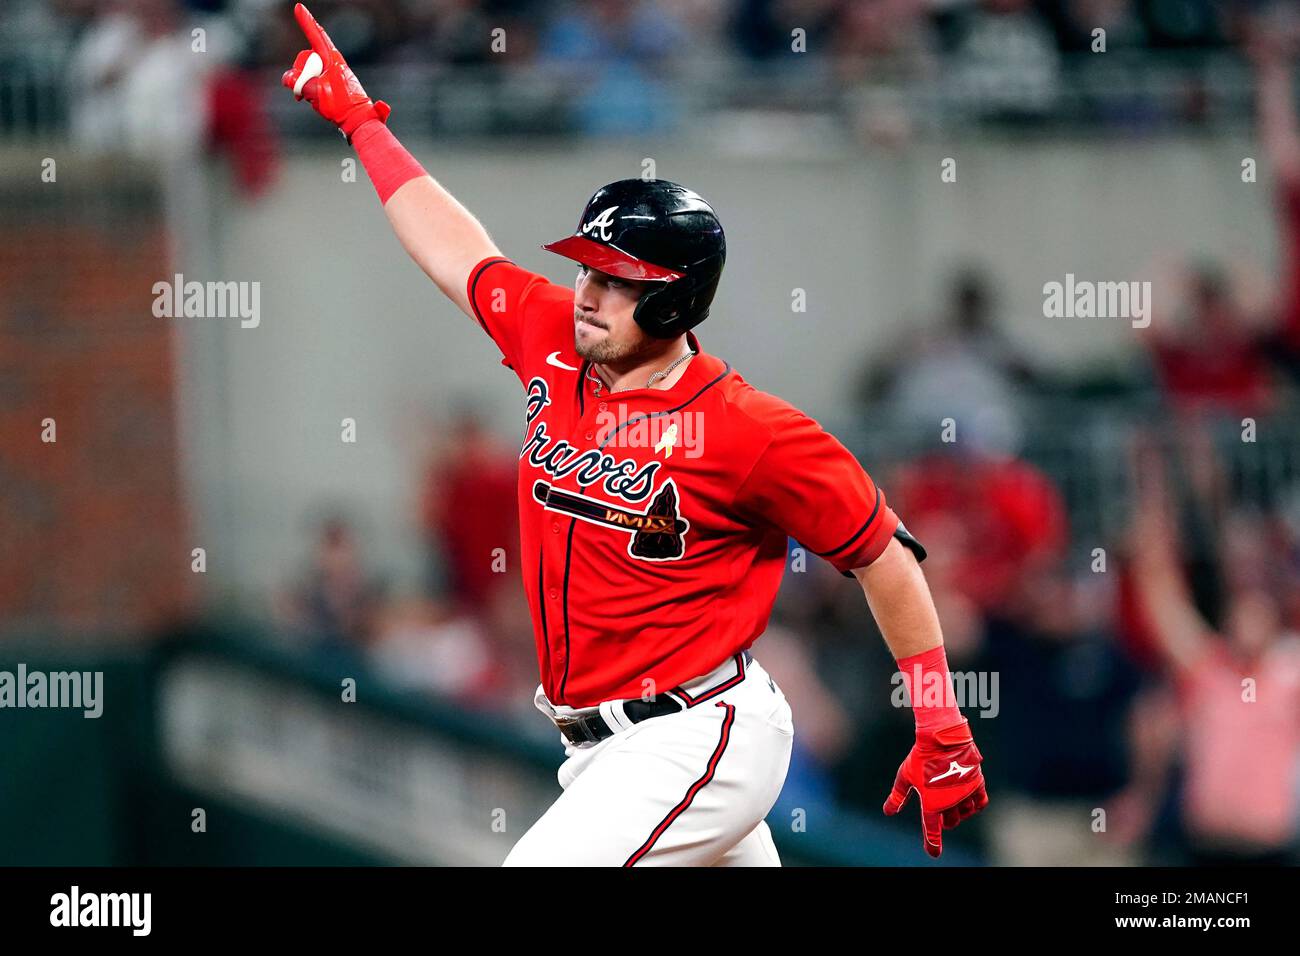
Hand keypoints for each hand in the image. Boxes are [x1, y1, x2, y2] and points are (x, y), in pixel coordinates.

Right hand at [280, 3, 389, 140]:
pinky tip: (312, 101)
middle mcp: (330, 62)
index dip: (306, 21)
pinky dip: (305, 91)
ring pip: (305, 72)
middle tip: (307, 91)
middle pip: (304, 58)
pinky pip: (308, 82)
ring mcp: (328, 73)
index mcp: (333, 59)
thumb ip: (299, 83)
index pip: (317, 35)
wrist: (356, 120)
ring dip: (302, 85)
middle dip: (300, 73)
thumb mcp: (317, 92)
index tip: (299, 7)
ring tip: (313, 99)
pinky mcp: (326, 83)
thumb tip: (287, 80)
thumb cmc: (342, 106)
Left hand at [883, 717, 988, 857]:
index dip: (932, 844)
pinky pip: (980, 803)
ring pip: (965, 813)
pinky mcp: (977, 784)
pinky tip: (968, 800)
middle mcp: (950, 803)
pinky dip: (974, 805)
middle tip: (940, 813)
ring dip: (959, 812)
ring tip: (952, 802)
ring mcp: (965, 794)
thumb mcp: (905, 776)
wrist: (941, 737)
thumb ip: (897, 796)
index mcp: (931, 803)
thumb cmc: (920, 756)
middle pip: (950, 822)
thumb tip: (888, 812)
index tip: (933, 853)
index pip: (932, 831)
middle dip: (945, 821)